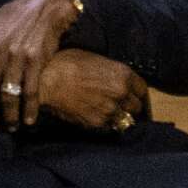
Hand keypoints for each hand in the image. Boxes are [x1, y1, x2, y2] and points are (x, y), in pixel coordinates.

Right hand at [31, 50, 149, 132]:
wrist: (45, 80)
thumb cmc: (65, 64)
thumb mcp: (95, 60)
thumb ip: (111, 72)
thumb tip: (114, 79)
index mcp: (123, 74)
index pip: (142, 89)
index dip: (136, 92)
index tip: (131, 94)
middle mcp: (121, 93)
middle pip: (136, 106)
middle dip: (129, 106)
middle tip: (119, 105)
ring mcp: (110, 109)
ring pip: (124, 119)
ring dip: (117, 117)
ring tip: (106, 112)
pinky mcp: (97, 122)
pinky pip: (108, 127)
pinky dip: (104, 124)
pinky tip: (94, 116)